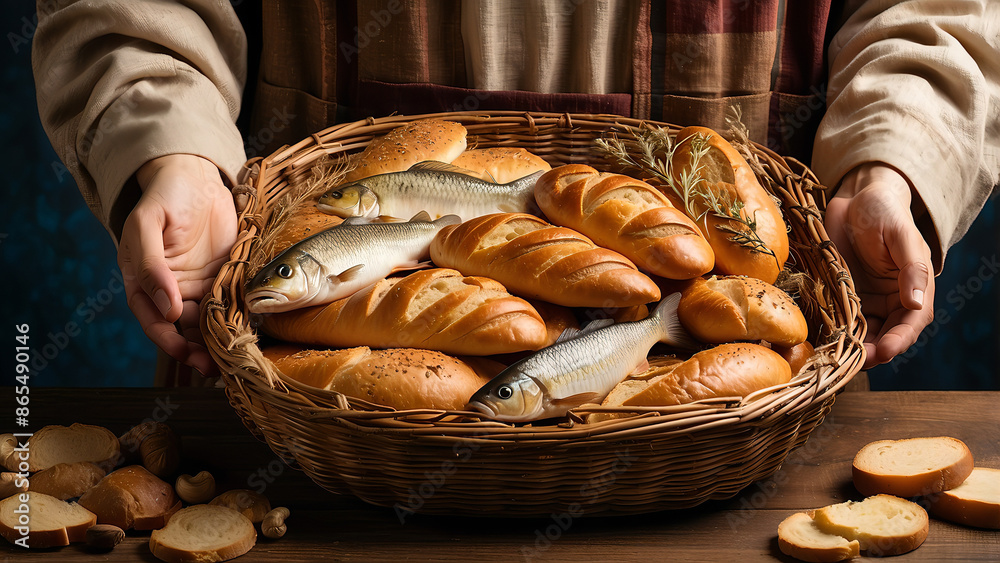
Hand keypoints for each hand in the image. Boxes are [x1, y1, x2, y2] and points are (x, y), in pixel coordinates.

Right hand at [118, 154, 236, 375]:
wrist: (195, 176)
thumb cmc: (164, 196)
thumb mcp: (147, 225)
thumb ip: (150, 265)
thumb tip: (165, 308)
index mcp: (143, 280)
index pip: (152, 318)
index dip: (165, 338)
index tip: (182, 351)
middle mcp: (170, 288)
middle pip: (180, 328)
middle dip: (194, 349)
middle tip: (211, 367)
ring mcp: (197, 284)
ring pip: (204, 321)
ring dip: (214, 342)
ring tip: (228, 361)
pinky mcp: (223, 277)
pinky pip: (228, 303)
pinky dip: (234, 320)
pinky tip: (244, 334)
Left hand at [824, 163, 933, 368]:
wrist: (855, 200)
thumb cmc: (885, 213)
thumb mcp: (901, 236)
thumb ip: (912, 269)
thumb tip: (916, 302)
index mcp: (913, 290)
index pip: (910, 324)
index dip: (899, 341)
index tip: (885, 352)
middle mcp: (890, 302)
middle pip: (884, 337)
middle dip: (872, 352)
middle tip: (855, 362)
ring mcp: (864, 302)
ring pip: (860, 334)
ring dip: (850, 348)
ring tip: (837, 358)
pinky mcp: (840, 297)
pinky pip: (836, 320)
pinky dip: (831, 333)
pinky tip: (819, 343)